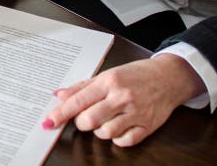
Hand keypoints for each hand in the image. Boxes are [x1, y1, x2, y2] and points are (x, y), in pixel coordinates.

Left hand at [43, 54, 206, 146]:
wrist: (168, 77)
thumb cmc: (135, 74)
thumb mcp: (106, 75)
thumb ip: (81, 87)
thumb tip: (58, 95)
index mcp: (109, 82)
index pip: (78, 101)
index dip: (61, 114)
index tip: (48, 122)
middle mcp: (122, 97)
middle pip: (89, 120)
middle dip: (82, 122)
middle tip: (86, 116)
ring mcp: (136, 113)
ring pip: (105, 133)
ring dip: (100, 130)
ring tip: (106, 119)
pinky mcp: (148, 126)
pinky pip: (125, 141)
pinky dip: (118, 138)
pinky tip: (119, 126)